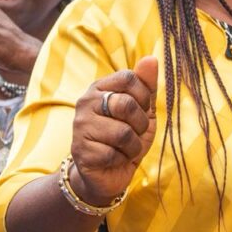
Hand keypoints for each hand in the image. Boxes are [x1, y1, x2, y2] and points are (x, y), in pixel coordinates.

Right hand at [68, 57, 158, 207]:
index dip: (144, 96)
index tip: (142, 110)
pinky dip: (121, 160)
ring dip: (133, 146)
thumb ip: (146, 85)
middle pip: (126, 104)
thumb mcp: (143, 110)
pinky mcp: (80, 150)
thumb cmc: (126, 138)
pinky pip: (113, 153)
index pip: (128, 77)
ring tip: (125, 149)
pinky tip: (113, 160)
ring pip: (122, 133)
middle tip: (134, 133)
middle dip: (140, 124)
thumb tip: (152, 58)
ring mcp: (80, 126)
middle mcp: (85, 102)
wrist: (107, 174)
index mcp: (100, 87)